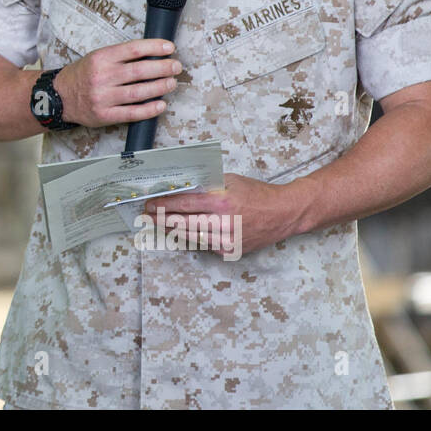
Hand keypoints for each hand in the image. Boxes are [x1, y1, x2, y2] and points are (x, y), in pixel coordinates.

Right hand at [53, 38, 180, 128]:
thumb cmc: (83, 75)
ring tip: (171, 83)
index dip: (155, 47)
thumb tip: (153, 54)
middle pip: (139, 71)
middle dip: (163, 68)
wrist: (60, 96)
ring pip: (138, 92)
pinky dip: (149, 109)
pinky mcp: (105, 115)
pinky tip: (160, 104)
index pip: (133, 49)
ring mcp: (103, 98)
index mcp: (101, 58)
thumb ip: (121, 56)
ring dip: (160, 87)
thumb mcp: (97, 57)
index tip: (169, 47)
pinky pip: (132, 113)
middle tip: (176, 66)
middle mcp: (102, 77)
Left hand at [139, 172, 305, 258]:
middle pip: (182, 223)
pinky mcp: (231, 250)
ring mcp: (227, 239)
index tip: (150, 203)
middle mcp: (223, 222)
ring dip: (172, 229)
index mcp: (221, 201)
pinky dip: (191, 237)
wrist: (283, 212)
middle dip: (161, 219)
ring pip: (190, 236)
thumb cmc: (256, 193)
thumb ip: (205, 184)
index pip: (183, 204)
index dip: (163, 205)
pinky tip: (180, 232)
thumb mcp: (229, 180)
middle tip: (147, 215)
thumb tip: (180, 187)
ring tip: (159, 222)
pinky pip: (204, 244)